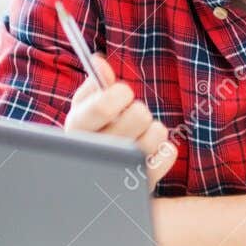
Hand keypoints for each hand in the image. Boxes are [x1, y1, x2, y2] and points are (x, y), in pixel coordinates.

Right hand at [65, 54, 177, 187]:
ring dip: (154, 128)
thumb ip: (94, 85)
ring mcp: (120, 172)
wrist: (93, 183)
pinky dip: (163, 149)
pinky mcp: (143, 184)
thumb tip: (100, 61)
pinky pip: (169, 153)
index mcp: (77, 129)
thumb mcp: (84, 110)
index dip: (120, 93)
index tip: (123, 93)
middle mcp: (97, 153)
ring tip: (141, 134)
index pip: (103, 105)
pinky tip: (149, 153)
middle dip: (138, 110)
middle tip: (131, 117)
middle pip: (138, 115)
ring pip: (157, 132)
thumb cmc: (92, 135)